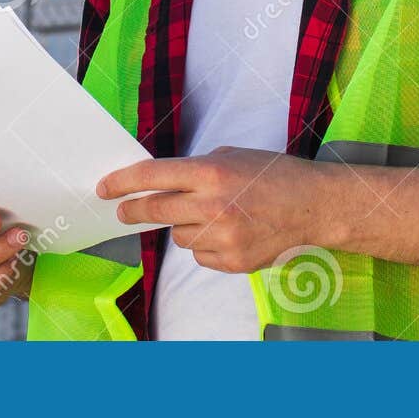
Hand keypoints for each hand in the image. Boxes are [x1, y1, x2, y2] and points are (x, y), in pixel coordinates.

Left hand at [97, 146, 332, 273]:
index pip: (152, 177)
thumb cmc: (274, 175)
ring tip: (212, 215)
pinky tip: (229, 232)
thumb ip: (195, 169)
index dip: (123, 182)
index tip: (104, 188)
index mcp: (212, 172)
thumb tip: (159, 181)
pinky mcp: (233, 262)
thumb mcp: (232, 156)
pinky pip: (200, 255)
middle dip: (133, 210)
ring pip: (178, 236)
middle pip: (155, 210)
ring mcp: (223, 237)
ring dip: (183, 226)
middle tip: (123, 211)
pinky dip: (205, 245)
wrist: (314, 206)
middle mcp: (213, 206)